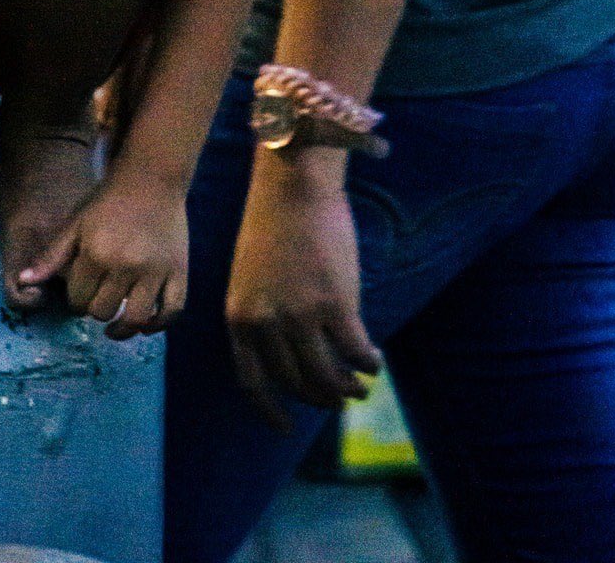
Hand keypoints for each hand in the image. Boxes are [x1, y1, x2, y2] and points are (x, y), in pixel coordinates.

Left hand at [18, 170, 188, 337]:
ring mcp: (155, 271)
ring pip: (136, 319)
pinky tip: (146, 325)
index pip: (78, 300)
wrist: (152, 177)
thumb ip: (52, 256)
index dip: (76, 300)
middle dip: (97, 310)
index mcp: (97, 253)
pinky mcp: (179, 271)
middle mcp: (126, 266)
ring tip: (117, 326)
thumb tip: (24, 282)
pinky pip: (172, 312)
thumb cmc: (109, 199)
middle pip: (104, 312)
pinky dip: (159, 325)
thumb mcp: (76, 223)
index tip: (80, 292)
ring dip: (123, 328)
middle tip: (99, 298)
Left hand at [226, 149, 381, 428]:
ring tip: (362, 386)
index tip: (287, 429)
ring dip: (348, 389)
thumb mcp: (250, 275)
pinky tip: (375, 360)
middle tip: (340, 399)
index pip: (252, 382)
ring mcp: (301, 316)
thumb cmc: (273, 223)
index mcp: (239, 316)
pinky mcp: (336, 305)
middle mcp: (267, 323)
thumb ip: (263, 315)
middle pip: (297, 384)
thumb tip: (292, 357)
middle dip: (321, 398)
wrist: (292, 184)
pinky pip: (357, 353)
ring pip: (329, 377)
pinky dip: (369, 363)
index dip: (271, 411)